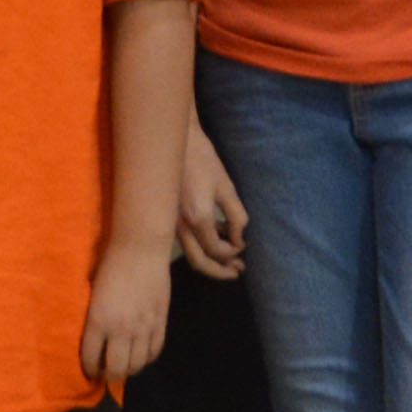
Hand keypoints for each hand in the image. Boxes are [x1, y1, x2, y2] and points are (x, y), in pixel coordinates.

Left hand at [81, 244, 173, 386]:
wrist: (140, 249)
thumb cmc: (110, 266)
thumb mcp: (93, 295)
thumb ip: (94, 319)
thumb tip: (94, 338)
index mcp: (98, 321)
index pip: (91, 358)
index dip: (90, 370)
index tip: (90, 371)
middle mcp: (121, 330)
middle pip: (116, 369)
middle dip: (109, 376)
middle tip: (107, 373)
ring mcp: (143, 327)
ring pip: (138, 364)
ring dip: (129, 369)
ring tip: (124, 365)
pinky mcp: (160, 321)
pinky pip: (155, 350)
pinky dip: (147, 358)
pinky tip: (142, 355)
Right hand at [176, 131, 249, 279]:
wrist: (172, 140)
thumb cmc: (202, 159)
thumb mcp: (226, 186)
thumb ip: (236, 216)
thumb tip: (240, 238)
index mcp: (197, 218)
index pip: (217, 250)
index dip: (233, 252)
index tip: (244, 245)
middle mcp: (179, 226)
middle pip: (199, 262)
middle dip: (220, 271)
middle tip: (238, 271)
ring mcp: (170, 222)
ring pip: (190, 253)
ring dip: (211, 259)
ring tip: (232, 257)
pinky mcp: (167, 216)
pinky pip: (185, 239)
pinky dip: (202, 243)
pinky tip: (219, 234)